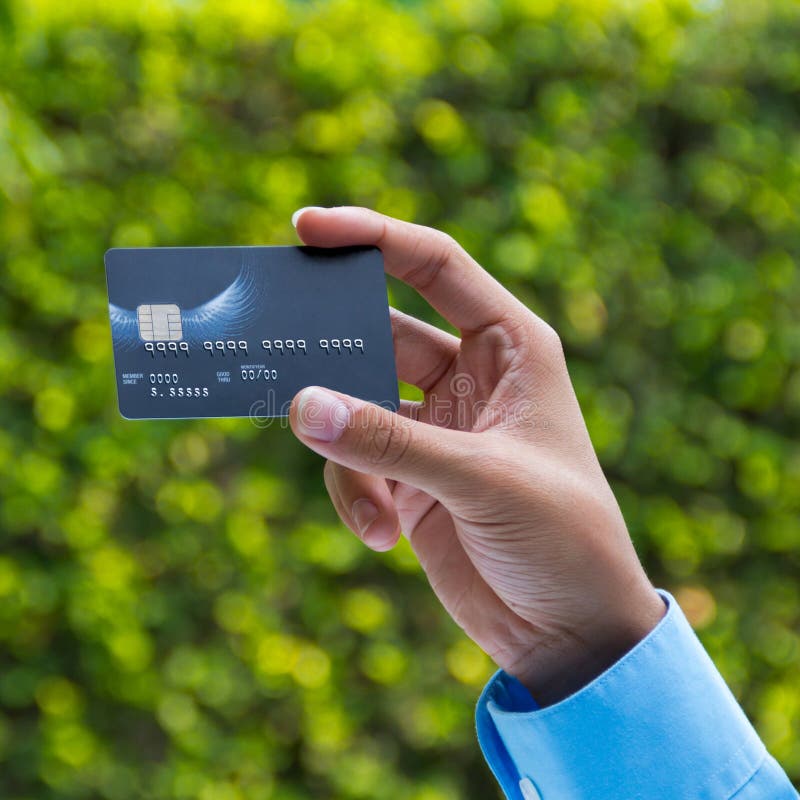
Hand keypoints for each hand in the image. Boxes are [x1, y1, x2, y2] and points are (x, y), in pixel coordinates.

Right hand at [289, 206, 664, 704]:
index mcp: (509, 346)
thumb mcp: (480, 480)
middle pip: (378, 333)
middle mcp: (469, 376)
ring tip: (373, 505)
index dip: (372, 236)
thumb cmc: (562, 538)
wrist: (568, 628)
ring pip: (354, 405)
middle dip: (332, 351)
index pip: (433, 265)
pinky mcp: (409, 475)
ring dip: (347, 450)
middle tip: (274, 347)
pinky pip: (354, 463)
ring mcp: (434, 426)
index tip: (305, 227)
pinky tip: (385, 537)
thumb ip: (388, 442)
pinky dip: (355, 495)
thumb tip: (302, 405)